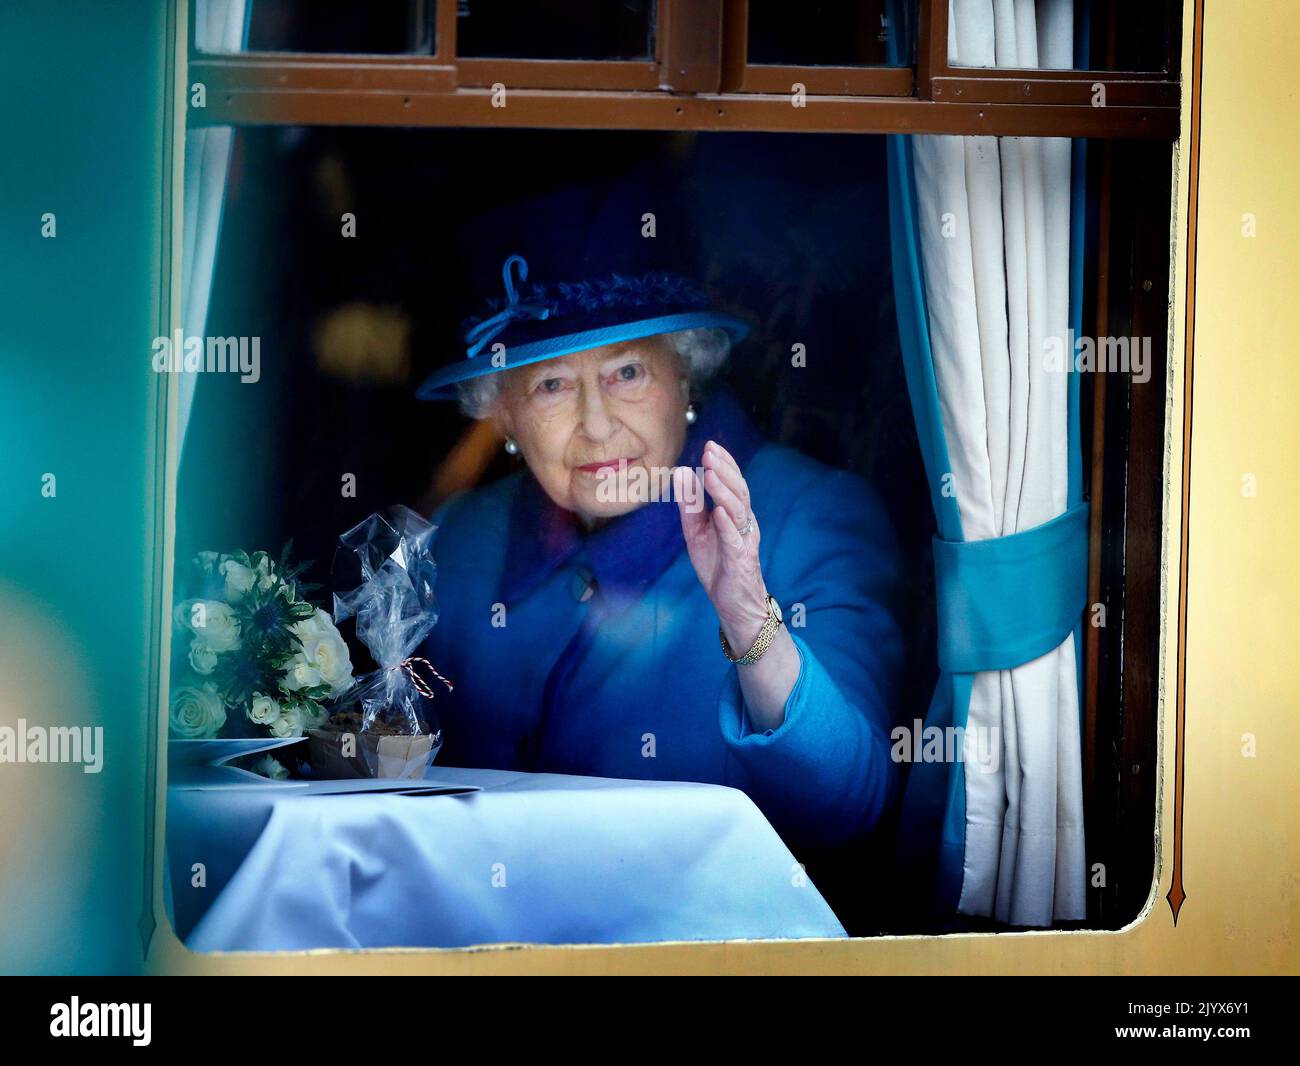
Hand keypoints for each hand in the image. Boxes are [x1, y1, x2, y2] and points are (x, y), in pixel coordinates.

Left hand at [674, 440, 769, 652]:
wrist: (733, 603)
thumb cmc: (718, 565)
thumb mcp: (696, 531)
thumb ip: (690, 504)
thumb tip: (680, 473)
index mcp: (734, 514)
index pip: (732, 483)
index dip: (724, 463)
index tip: (710, 445)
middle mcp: (744, 523)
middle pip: (738, 491)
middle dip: (724, 470)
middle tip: (710, 452)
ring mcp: (744, 540)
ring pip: (738, 510)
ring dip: (724, 490)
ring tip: (711, 474)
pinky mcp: (741, 559)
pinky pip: (735, 538)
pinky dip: (728, 524)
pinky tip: (719, 510)